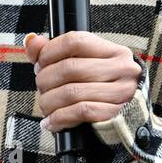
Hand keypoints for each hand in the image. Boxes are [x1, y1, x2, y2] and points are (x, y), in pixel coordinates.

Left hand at [23, 30, 142, 131]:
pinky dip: (61, 117)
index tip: (40, 64)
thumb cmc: (101, 88)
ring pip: (72, 92)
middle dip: (46, 80)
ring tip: (45, 106)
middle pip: (70, 68)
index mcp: (112, 51)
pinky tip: (52, 122)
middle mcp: (121, 68)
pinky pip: (81, 111)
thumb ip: (54, 52)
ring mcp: (121, 91)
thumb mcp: (83, 65)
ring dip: (50, 101)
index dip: (50, 52)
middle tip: (42, 87)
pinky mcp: (116, 113)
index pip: (74, 41)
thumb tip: (31, 40)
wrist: (129, 119)